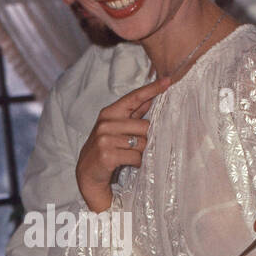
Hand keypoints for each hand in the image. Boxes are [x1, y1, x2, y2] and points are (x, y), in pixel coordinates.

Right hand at [75, 76, 172, 211]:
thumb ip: (131, 115)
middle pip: (144, 125)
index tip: (167, 80)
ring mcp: (105, 139)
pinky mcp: (108, 155)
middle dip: (144, 138)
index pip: (133, 98)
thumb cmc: (105, 150)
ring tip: (127, 156)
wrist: (87, 175)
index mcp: (108, 113)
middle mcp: (105, 124)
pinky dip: (136, 163)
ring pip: (142, 143)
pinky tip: (126, 164)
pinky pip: (136, 157)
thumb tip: (150, 99)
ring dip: (140, 152)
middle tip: (132, 147)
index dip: (152, 89)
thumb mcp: (115, 129)